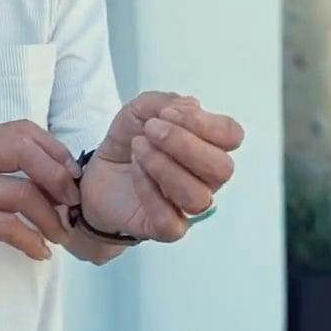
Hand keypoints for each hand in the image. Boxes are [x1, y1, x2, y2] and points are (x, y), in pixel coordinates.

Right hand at [0, 121, 83, 271]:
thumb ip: (11, 165)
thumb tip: (65, 175)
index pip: (23, 130)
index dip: (56, 151)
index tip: (74, 176)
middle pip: (24, 151)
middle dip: (57, 177)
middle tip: (72, 202)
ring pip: (21, 193)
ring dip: (49, 217)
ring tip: (59, 233)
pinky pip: (7, 226)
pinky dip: (30, 240)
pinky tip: (40, 251)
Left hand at [78, 93, 242, 242]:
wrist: (97, 175)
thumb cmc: (129, 142)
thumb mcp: (139, 111)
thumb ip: (163, 102)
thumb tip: (191, 105)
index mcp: (208, 147)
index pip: (232, 136)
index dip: (204, 122)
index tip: (167, 113)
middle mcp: (206, 179)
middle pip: (222, 168)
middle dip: (184, 143)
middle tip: (150, 129)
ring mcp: (188, 207)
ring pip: (198, 196)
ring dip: (164, 166)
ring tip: (138, 149)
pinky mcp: (167, 229)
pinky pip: (171, 221)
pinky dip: (150, 191)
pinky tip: (135, 171)